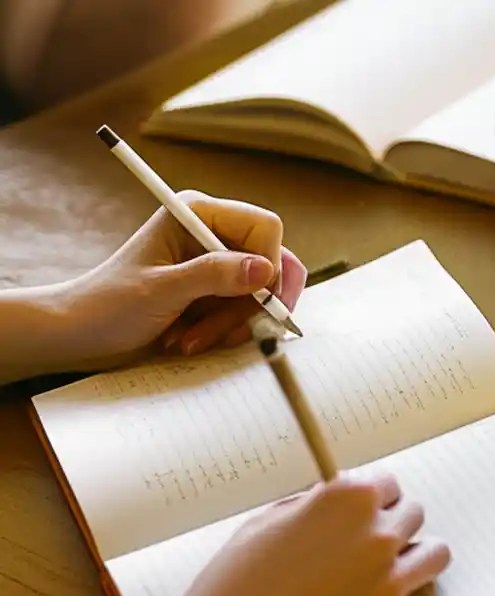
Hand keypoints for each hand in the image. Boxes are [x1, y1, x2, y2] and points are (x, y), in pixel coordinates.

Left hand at [63, 191, 306, 368]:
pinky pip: (245, 310)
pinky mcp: (215, 289)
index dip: (268, 265)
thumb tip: (265, 270)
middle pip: (271, 263)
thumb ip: (213, 276)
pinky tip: (191, 338)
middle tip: (231, 330)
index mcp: (198, 214)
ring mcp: (215, 263)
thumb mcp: (160, 290)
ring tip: (190, 338)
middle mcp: (212, 233)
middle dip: (252, 303)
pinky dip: (225, 330)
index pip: (265, 229)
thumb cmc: (108, 304)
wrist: (80, 332)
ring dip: (232, 323)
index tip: (256, 299)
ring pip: (260, 293)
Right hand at [69, 470, 450, 595]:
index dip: (368, 499)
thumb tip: (334, 500)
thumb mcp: (263, 524)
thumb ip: (312, 505)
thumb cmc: (229, 592)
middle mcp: (379, 536)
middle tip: (359, 547)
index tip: (357, 513)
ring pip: (433, 554)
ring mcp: (392, 584)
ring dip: (412, 557)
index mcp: (348, 500)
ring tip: (384, 571)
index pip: (387, 483)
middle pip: (412, 514)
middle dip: (388, 525)